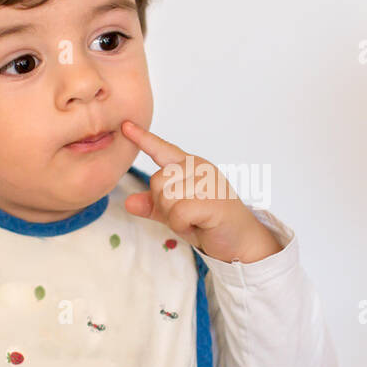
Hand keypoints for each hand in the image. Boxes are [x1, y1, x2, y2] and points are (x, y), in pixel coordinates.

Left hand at [120, 120, 281, 263]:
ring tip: (194, 219)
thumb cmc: (210, 223)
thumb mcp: (176, 214)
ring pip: (166, 198)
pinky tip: (198, 225)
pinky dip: (181, 225)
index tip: (125, 126)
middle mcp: (199, 169)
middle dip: (163, 204)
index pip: (163, 150)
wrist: (241, 240)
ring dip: (174, 217)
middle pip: (157, 181)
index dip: (143, 139)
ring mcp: (207, 182)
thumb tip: (129, 202)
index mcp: (191, 167)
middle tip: (185, 215)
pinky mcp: (212, 200)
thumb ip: (154, 206)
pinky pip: (177, 213)